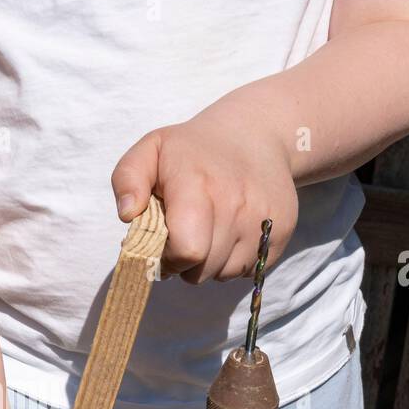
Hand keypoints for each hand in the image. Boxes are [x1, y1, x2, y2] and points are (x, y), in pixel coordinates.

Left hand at [111, 106, 297, 283]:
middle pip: (202, 270)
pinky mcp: (281, 231)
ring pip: (224, 275)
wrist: (256, 134)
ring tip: (207, 232)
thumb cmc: (192, 150)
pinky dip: (235, 261)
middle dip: (185, 263)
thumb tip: (127, 214)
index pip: (186, 250)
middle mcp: (235, 204)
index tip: (163, 244)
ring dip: (209, 264)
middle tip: (184, 236)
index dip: (168, 258)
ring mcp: (262, 219)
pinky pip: (249, 270)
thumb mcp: (151, 150)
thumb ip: (127, 179)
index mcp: (198, 184)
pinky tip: (230, 233)